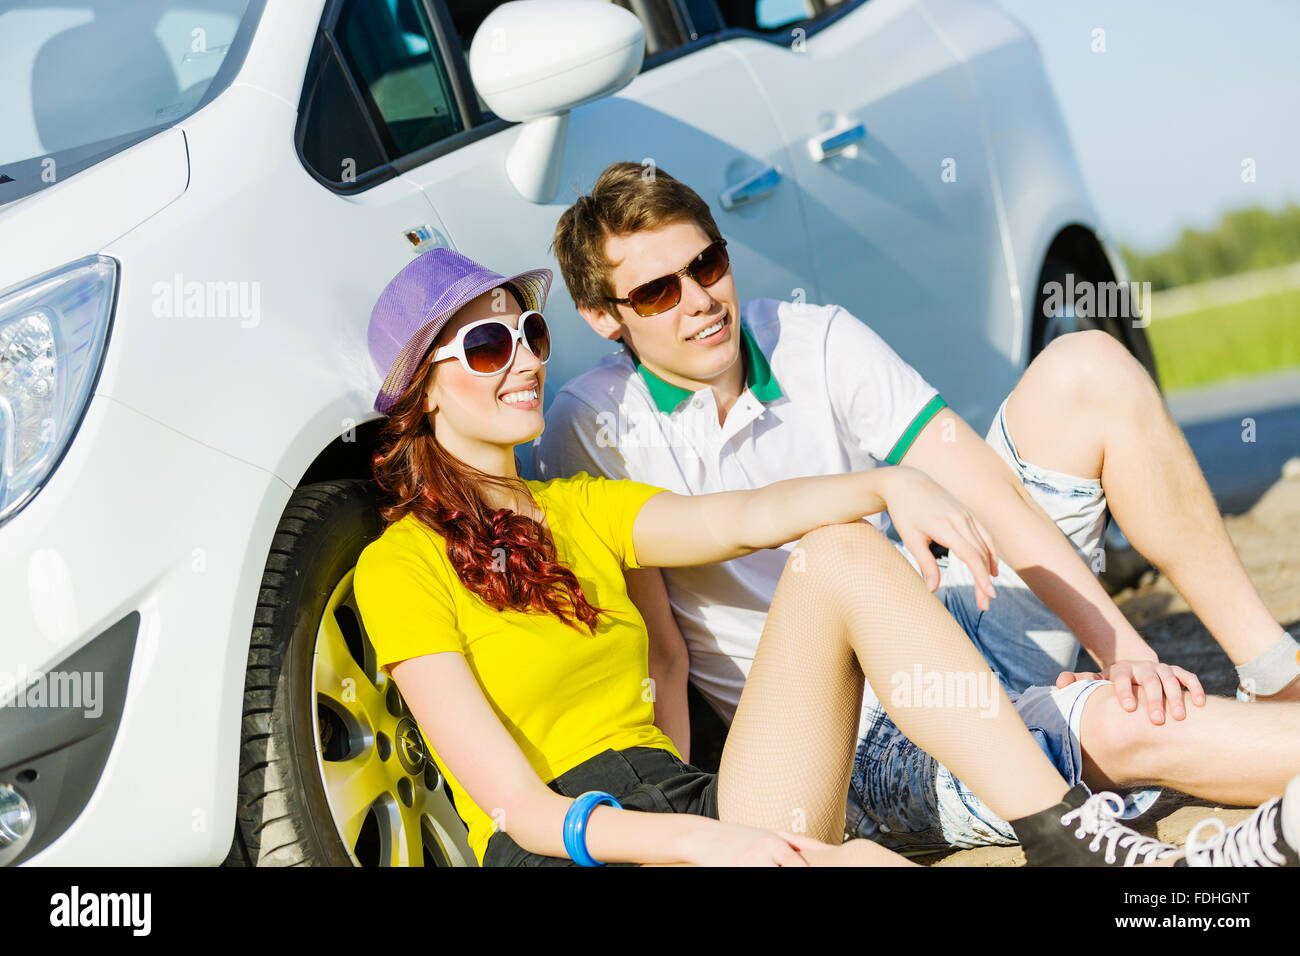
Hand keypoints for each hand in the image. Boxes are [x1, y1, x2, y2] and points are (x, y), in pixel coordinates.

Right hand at [684, 821, 832, 865]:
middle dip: (789, 875)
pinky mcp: (732, 873)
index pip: (797, 865)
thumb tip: (833, 850)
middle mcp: (760, 855)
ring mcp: (745, 866)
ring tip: (768, 867)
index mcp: (774, 843)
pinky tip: (754, 870)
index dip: (806, 873)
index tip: (822, 875)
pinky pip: (748, 879)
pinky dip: (753, 877)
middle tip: (781, 868)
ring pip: (766, 876)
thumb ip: (805, 843)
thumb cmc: (745, 837)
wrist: (705, 837)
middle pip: (783, 872)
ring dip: (770, 874)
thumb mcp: (774, 834)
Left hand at [877, 465, 998, 609]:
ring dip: (988, 570)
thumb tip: (932, 590)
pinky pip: (984, 535)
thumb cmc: (904, 512)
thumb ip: (925, 564)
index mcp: (944, 526)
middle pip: (979, 554)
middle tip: (984, 605)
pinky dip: (990, 553)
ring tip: (987, 592)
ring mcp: (966, 515)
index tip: (986, 596)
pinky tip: (991, 569)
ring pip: (984, 546)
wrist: (906, 482)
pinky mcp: (967, 513)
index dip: (980, 576)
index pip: (970, 555)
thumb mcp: (911, 538)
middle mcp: (960, 519)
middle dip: (984, 581)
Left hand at [1056, 660, 1205, 723]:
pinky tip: (1201, 704)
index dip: (1124, 690)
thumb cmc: (1113, 684)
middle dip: (1153, 699)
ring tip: (1179, 717)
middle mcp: (1142, 667)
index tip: (1128, 708)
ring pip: (1170, 679)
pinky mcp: (1176, 672)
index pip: (1121, 677)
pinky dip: (1196, 688)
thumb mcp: (1096, 682)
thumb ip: (1079, 682)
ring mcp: (1161, 669)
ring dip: (1176, 697)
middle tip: (1157, 721)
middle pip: (1149, 679)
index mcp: (1121, 669)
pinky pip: (1189, 677)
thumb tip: (1059, 683)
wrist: (1134, 670)